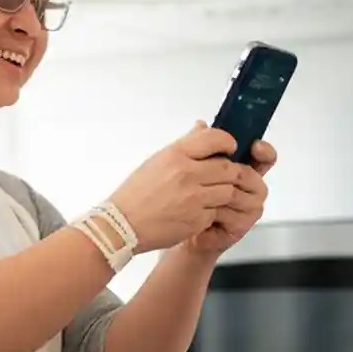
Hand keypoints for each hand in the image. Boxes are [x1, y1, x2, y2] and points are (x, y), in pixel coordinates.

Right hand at [108, 122, 240, 252]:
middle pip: (228, 167)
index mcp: (175, 155)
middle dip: (230, 171)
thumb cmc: (136, 194)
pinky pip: (217, 211)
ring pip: (228, 191)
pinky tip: (201, 210)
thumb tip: (202, 126)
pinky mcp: (197, 220)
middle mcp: (186, 174)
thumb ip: (186, 144)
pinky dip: (213, 211)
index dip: (227, 142)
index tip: (228, 147)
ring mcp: (194, 198)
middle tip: (224, 175)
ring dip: (224, 192)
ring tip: (212, 194)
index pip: (215, 138)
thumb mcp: (158, 160)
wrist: (122, 225)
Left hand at [185, 137, 276, 253]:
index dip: (264, 150)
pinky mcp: (241, 226)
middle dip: (233, 173)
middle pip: (254, 174)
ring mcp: (248, 207)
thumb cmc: (186, 196)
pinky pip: (235, 215)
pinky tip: (204, 213)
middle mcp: (250, 187)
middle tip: (212, 175)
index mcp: (243, 167)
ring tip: (201, 197)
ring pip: (244, 195)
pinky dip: (217, 213)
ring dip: (220, 194)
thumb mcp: (190, 164)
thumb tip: (201, 124)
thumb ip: (200, 143)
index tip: (255, 145)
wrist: (176, 226)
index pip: (263, 156)